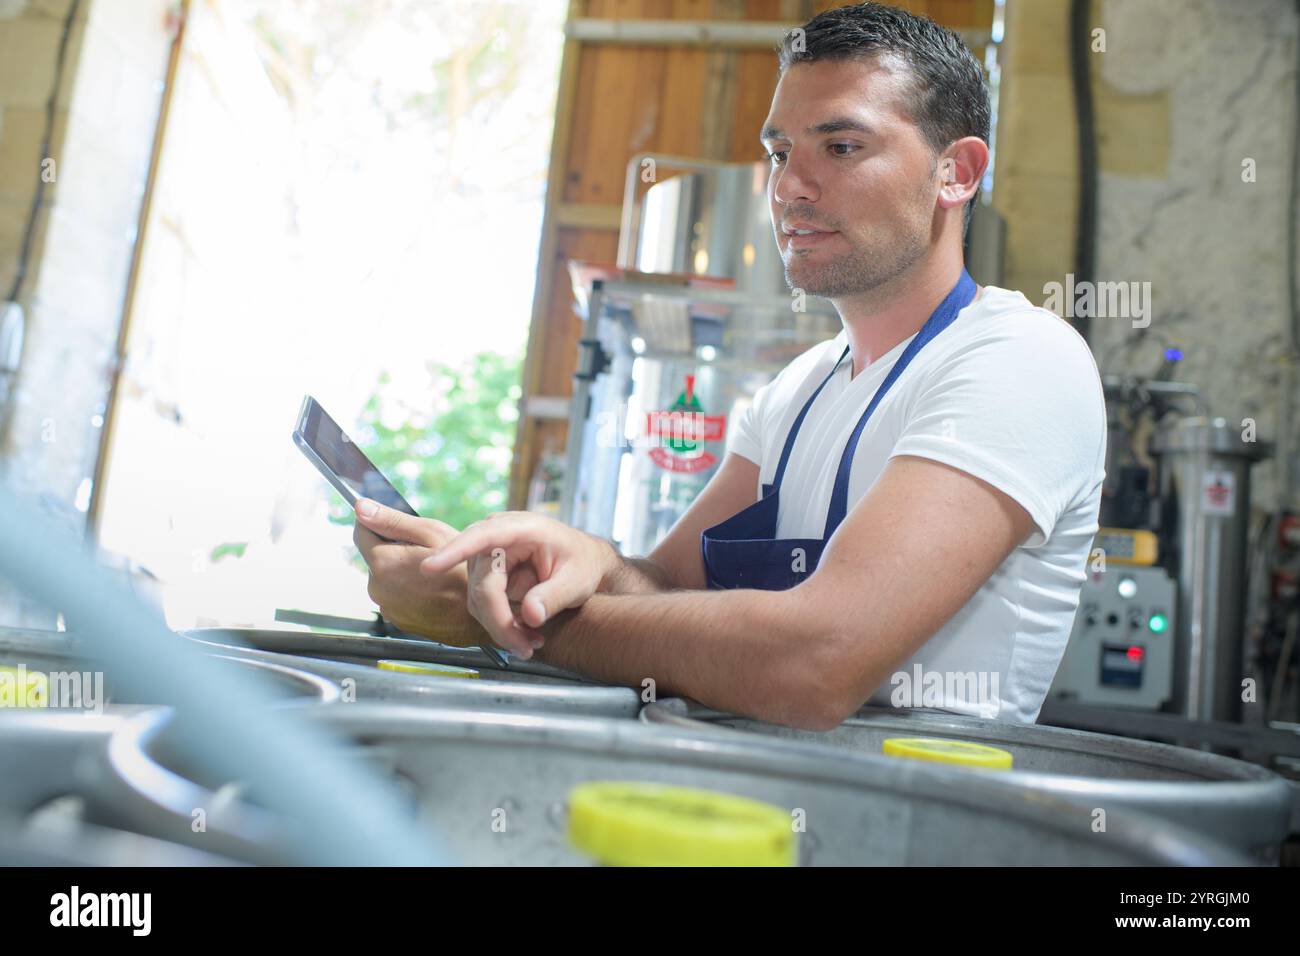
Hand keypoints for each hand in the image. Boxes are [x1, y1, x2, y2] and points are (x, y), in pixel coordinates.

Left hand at [352, 499, 488, 647]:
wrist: (479, 617)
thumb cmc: (462, 573)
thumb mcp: (431, 534)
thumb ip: (392, 520)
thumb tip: (361, 508)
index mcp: (383, 562)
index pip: (360, 531)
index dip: (377, 523)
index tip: (397, 526)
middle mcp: (377, 587)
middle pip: (374, 556)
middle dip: (393, 549)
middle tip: (425, 552)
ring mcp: (386, 607)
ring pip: (385, 577)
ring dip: (400, 571)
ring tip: (430, 573)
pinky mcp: (397, 619)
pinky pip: (395, 596)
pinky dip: (407, 590)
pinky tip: (430, 589)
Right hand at [420, 512, 616, 657]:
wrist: (582, 563)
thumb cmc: (581, 563)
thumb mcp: (578, 579)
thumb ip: (554, 596)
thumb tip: (530, 616)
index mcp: (521, 528)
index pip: (481, 538)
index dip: (454, 552)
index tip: (429, 567)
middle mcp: (497, 538)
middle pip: (482, 586)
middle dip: (500, 622)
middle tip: (526, 649)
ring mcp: (486, 557)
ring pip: (479, 600)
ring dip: (502, 627)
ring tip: (532, 643)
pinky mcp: (484, 575)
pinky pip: (483, 605)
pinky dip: (501, 625)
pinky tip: (525, 634)